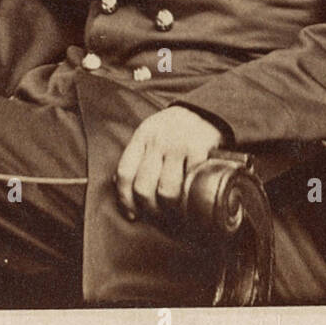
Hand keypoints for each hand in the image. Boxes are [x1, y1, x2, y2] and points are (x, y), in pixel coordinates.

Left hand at [114, 106, 223, 221]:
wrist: (207, 108)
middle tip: (157, 216)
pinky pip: (190, 183)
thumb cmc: (175, 127)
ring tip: (175, 212)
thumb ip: (138, 155)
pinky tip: (191, 199)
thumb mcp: (151, 133)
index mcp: (142, 136)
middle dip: (149, 208)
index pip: (125, 173)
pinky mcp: (199, 149)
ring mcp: (178, 144)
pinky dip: (191, 197)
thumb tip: (118, 184)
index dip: (125, 199)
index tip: (132, 214)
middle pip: (143, 187)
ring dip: (170, 208)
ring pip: (167, 190)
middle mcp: (157, 140)